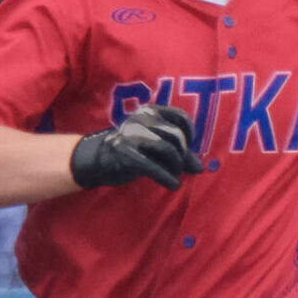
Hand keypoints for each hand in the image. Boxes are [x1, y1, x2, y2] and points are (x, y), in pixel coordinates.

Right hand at [68, 104, 203, 191]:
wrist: (97, 160)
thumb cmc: (132, 151)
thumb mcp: (156, 148)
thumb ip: (179, 154)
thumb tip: (200, 168)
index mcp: (149, 112)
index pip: (181, 117)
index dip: (190, 134)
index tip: (187, 147)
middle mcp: (141, 119)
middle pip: (176, 137)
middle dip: (183, 155)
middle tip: (179, 167)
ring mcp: (131, 134)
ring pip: (168, 149)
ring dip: (176, 167)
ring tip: (174, 176)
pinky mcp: (124, 152)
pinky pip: (153, 166)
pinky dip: (168, 178)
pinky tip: (173, 185)